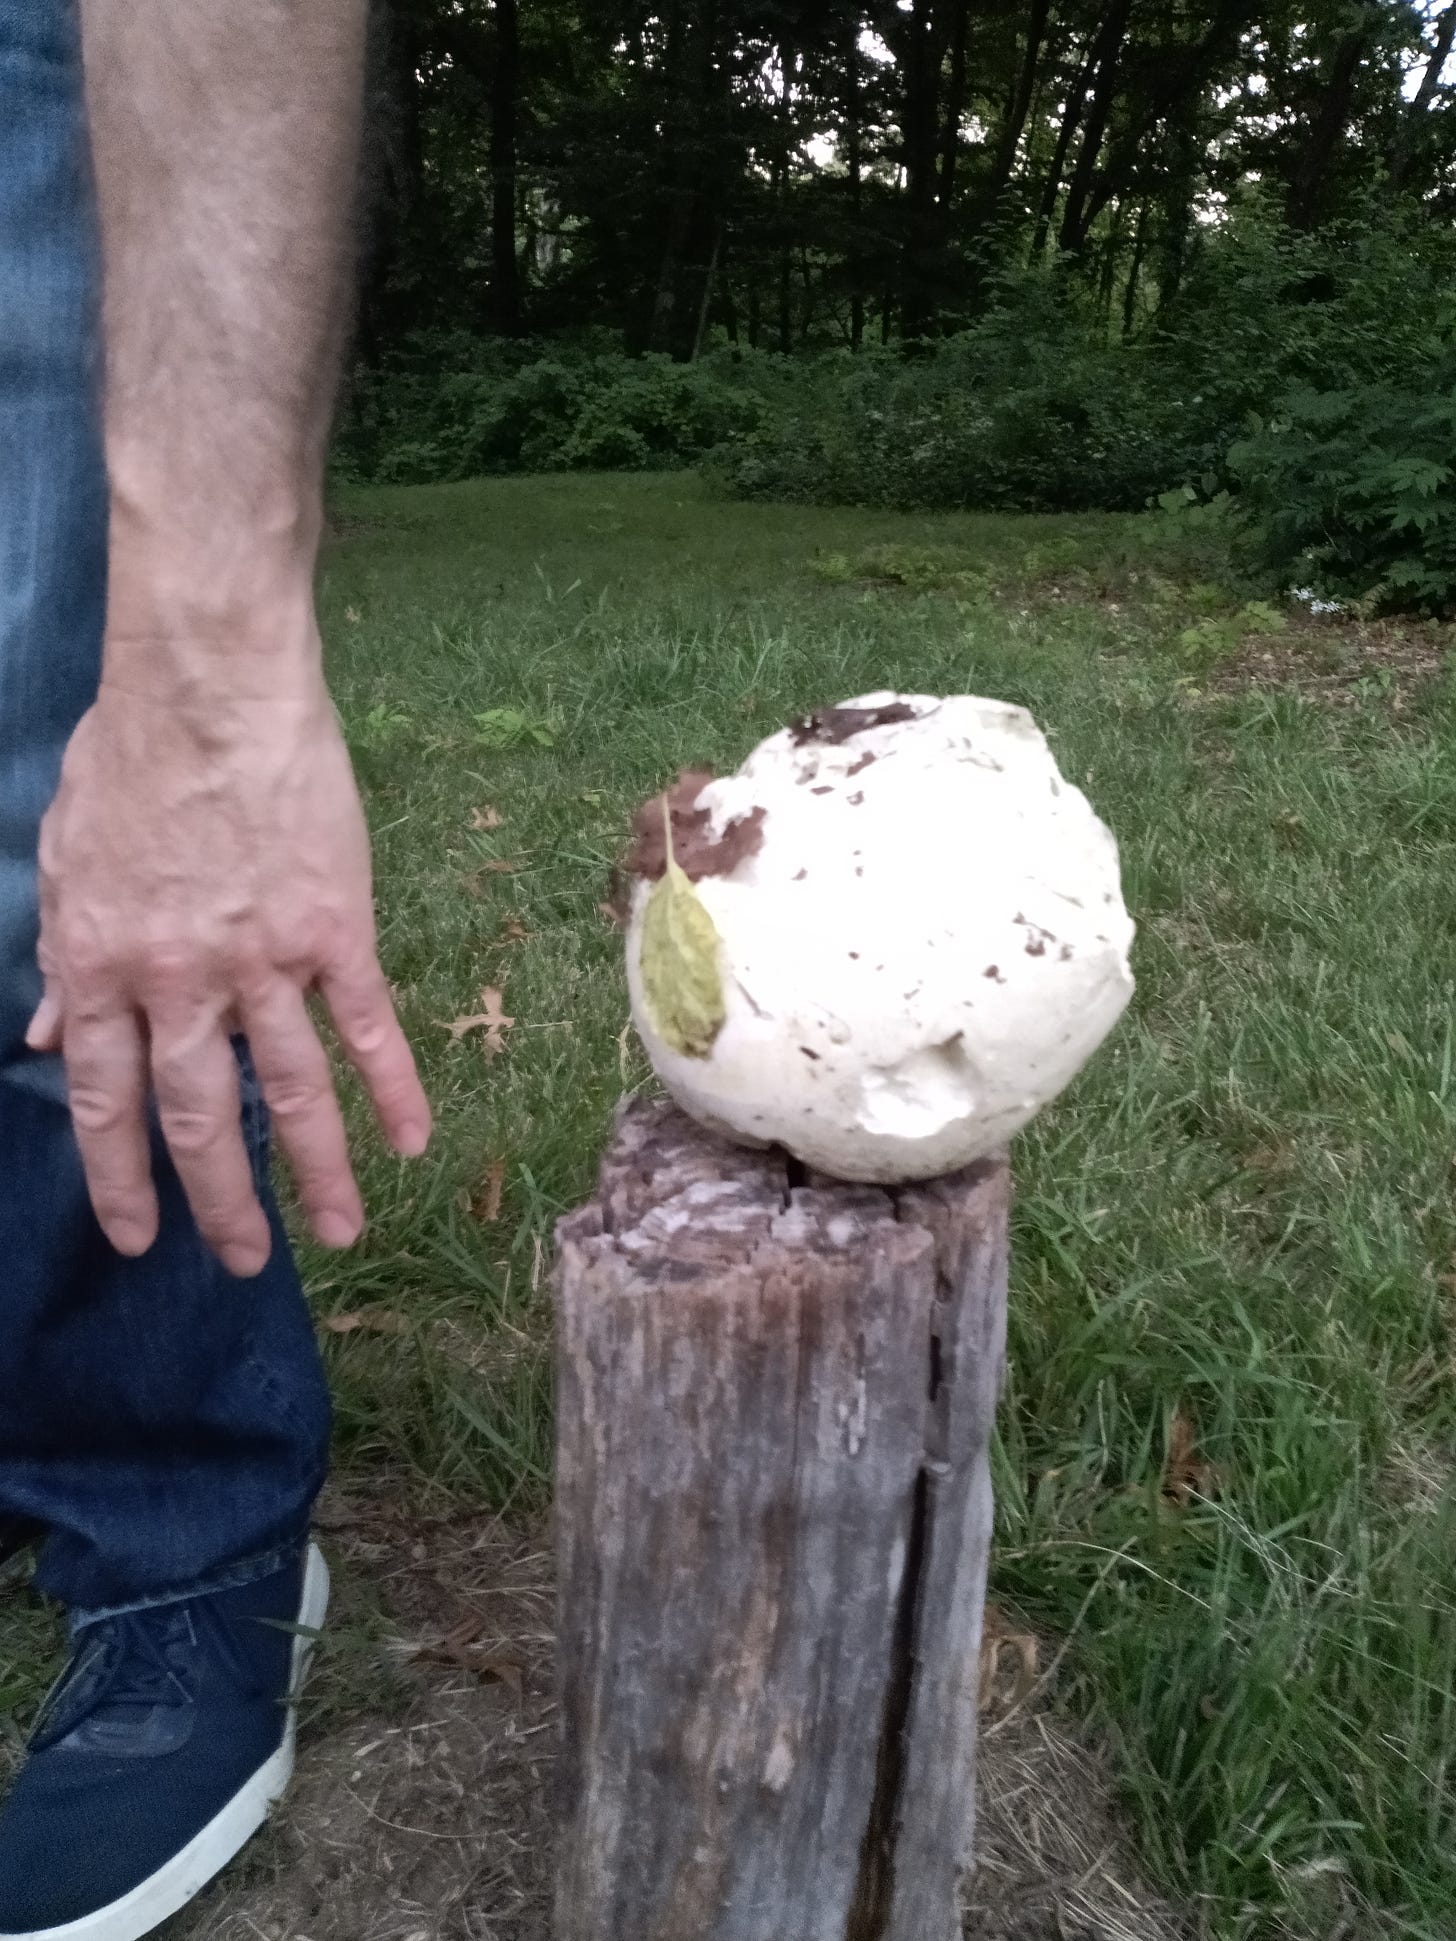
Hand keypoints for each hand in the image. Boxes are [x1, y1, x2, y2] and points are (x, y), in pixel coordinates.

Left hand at [28, 663, 430, 1276]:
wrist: (210, 687)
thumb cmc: (129, 755)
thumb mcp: (65, 855)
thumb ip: (59, 954)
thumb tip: (39, 1032)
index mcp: (100, 966)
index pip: (106, 1099)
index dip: (121, 1177)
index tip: (139, 1235)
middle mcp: (179, 982)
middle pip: (203, 1118)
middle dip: (221, 1202)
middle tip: (244, 1261)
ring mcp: (262, 962)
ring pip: (294, 1092)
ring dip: (318, 1173)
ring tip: (341, 1235)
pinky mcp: (335, 932)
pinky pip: (366, 1028)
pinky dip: (394, 1088)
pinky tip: (413, 1142)